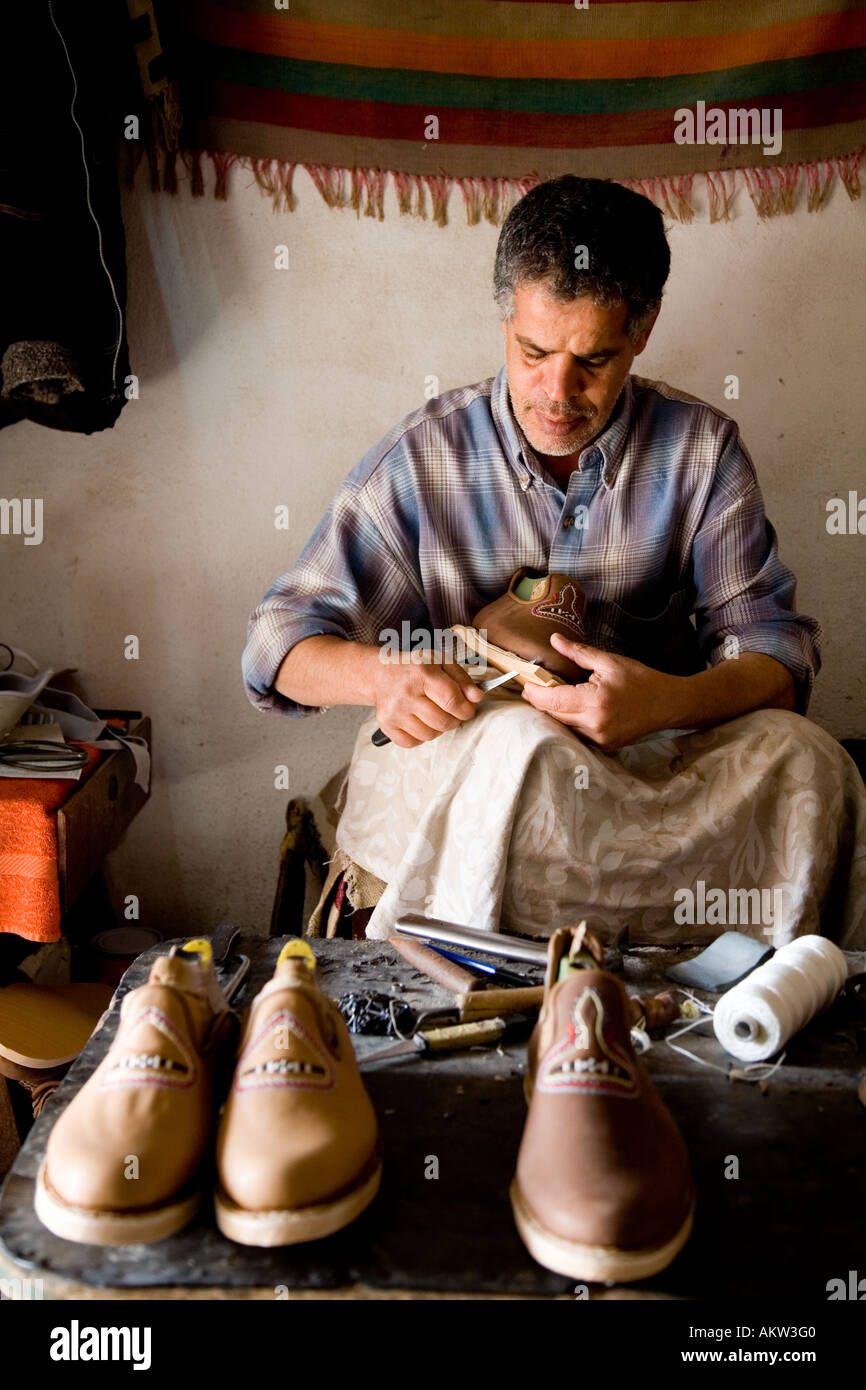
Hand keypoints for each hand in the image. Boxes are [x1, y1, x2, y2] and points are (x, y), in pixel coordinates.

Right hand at [372, 652, 483, 748]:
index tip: (468, 708)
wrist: (382, 674)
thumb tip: (477, 697)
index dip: (467, 709)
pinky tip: (419, 721)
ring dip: (437, 728)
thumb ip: (463, 680)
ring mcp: (394, 711)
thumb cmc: (415, 668)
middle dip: (454, 719)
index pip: (452, 701)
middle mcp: (405, 693)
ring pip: (429, 735)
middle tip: (451, 710)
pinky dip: (420, 735)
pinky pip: (412, 742)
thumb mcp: (442, 663)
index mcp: (421, 674)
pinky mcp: (386, 725)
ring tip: (433, 713)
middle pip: (443, 722)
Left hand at [520, 633, 676, 750]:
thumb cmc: (641, 680)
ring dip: (554, 712)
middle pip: (554, 715)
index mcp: (595, 702)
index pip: (552, 701)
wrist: (668, 704)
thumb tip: (554, 639)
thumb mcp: (609, 661)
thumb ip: (578, 653)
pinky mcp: (604, 746)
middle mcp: (595, 725)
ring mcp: (600, 739)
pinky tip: (570, 708)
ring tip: (551, 695)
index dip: (535, 692)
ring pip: (563, 727)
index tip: (526, 684)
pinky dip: (569, 721)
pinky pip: (577, 734)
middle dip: (541, 701)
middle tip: (534, 686)